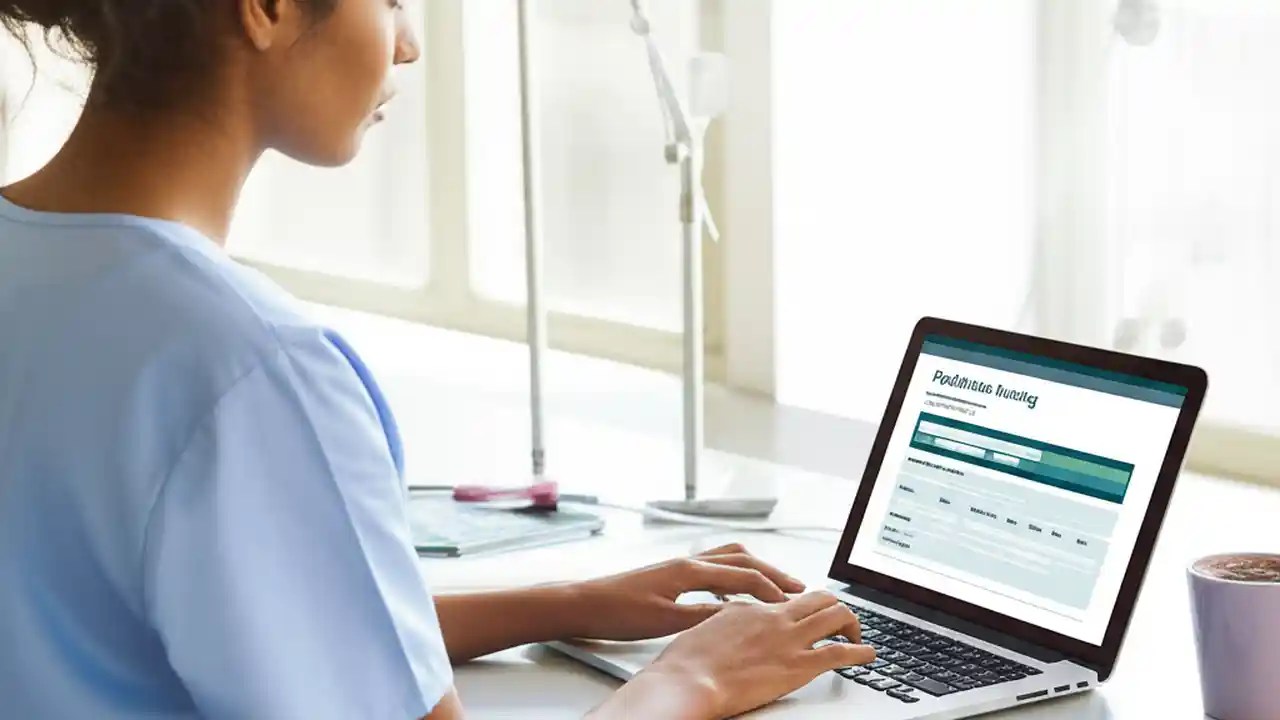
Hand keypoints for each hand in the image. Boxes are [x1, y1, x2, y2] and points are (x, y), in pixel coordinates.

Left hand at [569, 543, 805, 641]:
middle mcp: (687, 561)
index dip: (770, 588)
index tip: (792, 601)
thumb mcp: (665, 621)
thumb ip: (703, 616)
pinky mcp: (670, 574)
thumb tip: (738, 615)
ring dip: (754, 569)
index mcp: (689, 570)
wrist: (584, 603)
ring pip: (727, 558)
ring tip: (773, 585)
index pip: (742, 575)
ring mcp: (678, 565)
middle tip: (797, 586)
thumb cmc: (618, 611)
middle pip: (741, 559)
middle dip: (771, 572)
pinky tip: (732, 594)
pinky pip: (712, 568)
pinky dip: (732, 576)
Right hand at [638, 592, 874, 718]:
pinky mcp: (799, 666)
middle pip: (819, 598)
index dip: (801, 606)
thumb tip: (732, 621)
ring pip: (836, 616)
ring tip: (858, 635)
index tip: (806, 615)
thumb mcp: (704, 631)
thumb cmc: (686, 664)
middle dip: (834, 606)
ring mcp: (788, 639)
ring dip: (852, 624)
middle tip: (839, 621)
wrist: (687, 681)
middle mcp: (774, 617)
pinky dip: (861, 652)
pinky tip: (868, 655)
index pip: (786, 599)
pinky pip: (841, 652)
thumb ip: (726, 623)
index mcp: (750, 608)